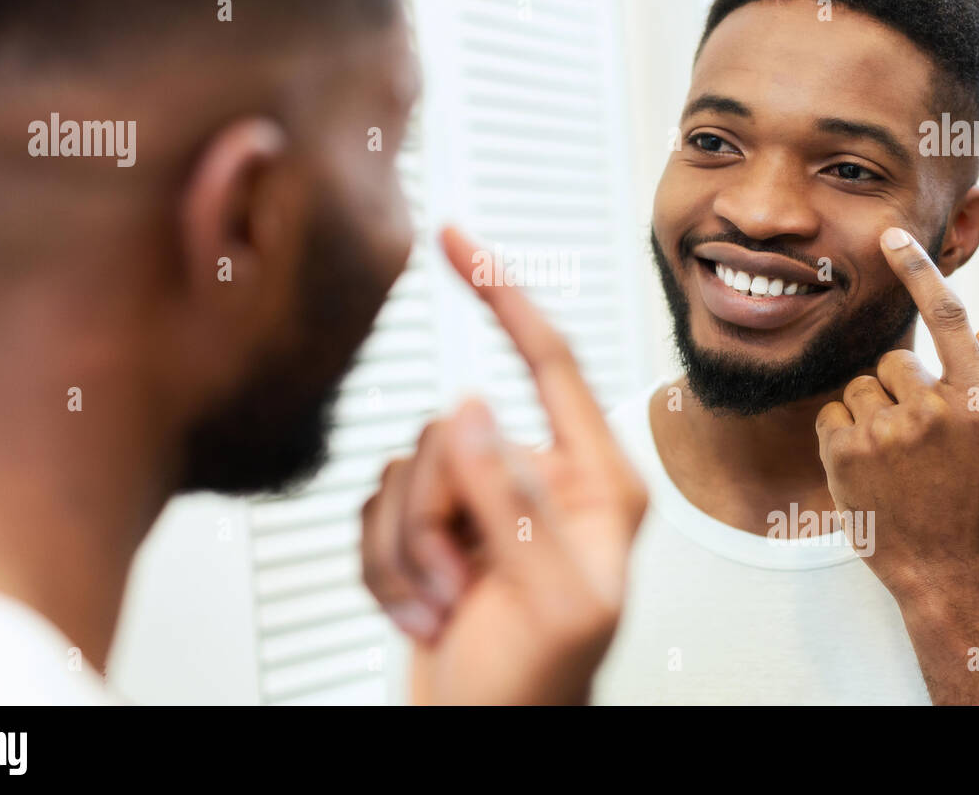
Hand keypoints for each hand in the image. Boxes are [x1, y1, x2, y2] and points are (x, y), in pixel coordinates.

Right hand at [361, 226, 646, 704]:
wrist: (488, 737)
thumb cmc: (541, 686)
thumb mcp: (547, 596)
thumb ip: (512, 496)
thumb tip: (471, 405)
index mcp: (599, 482)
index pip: (552, 362)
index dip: (504, 296)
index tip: (459, 242)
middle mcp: (542, 479)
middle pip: (454, 428)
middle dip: (438, 513)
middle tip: (461, 581)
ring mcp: (485, 502)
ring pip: (408, 467)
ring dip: (410, 549)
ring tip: (447, 603)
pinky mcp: (436, 525)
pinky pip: (379, 507)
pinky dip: (386, 567)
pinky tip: (424, 609)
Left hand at [815, 226, 978, 603]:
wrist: (947, 573)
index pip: (945, 316)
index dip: (916, 270)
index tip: (891, 237)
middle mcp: (931, 411)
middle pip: (897, 360)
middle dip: (904, 388)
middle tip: (921, 437)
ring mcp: (884, 433)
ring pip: (861, 386)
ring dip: (873, 410)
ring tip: (897, 456)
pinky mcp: (843, 454)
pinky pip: (833, 414)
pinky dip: (844, 433)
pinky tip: (870, 467)